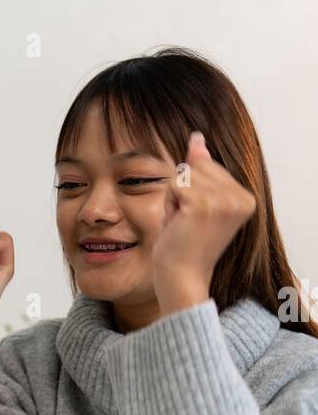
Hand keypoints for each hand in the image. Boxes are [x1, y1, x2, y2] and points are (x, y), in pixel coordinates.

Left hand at [151, 132, 255, 307]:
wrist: (182, 277)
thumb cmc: (185, 246)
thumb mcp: (197, 202)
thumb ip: (202, 170)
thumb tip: (197, 137)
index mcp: (246, 197)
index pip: (207, 166)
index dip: (192, 190)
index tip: (197, 219)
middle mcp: (241, 197)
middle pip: (196, 166)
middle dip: (182, 192)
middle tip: (187, 223)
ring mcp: (224, 200)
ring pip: (183, 174)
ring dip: (173, 199)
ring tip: (182, 225)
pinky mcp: (203, 204)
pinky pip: (174, 184)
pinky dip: (168, 204)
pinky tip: (177, 225)